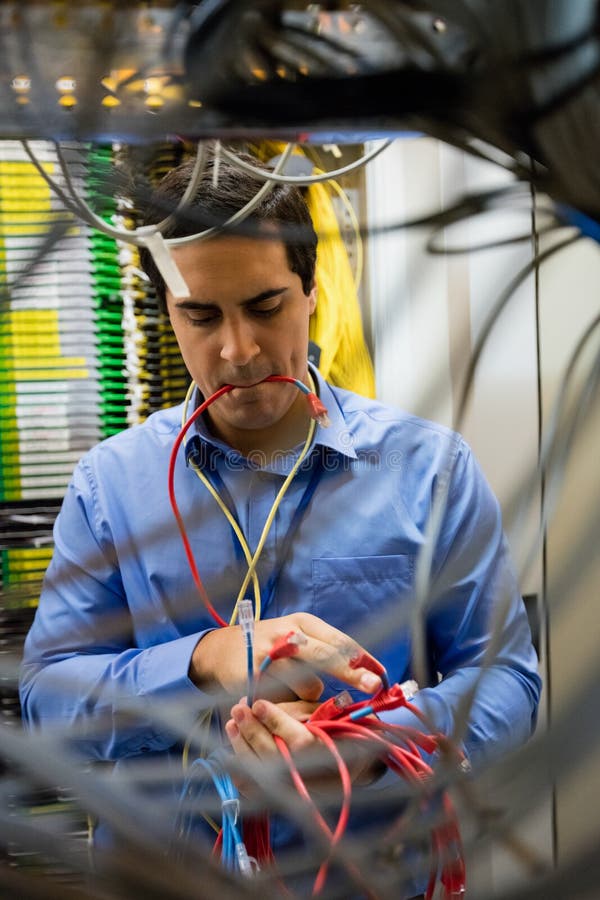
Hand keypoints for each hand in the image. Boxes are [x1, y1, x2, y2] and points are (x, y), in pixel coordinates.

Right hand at [189, 612, 381, 700]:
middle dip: (354, 673)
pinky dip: (290, 705)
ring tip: (296, 691)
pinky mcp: (254, 677)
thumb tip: (369, 670)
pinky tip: (279, 698)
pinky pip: (286, 700)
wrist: (222, 649)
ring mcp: (269, 655)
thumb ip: (328, 650)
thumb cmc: (272, 645)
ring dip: (313, 696)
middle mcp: (287, 634)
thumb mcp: (299, 637)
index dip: (363, 659)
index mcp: (303, 622)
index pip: (340, 640)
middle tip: (374, 687)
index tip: (383, 676)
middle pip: (327, 656)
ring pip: (308, 684)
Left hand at [225, 698, 380, 792]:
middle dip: (252, 729)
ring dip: (241, 746)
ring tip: (232, 724)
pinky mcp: (278, 799)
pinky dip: (239, 769)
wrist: (348, 768)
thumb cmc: (333, 733)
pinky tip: (231, 749)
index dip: (274, 719)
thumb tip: (259, 707)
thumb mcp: (320, 715)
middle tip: (238, 709)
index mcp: (325, 756)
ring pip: (259, 772)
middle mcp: (308, 777)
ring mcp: (292, 791)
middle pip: (273, 754)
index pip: (296, 738)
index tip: (258, 703)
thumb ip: (292, 712)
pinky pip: (252, 788)